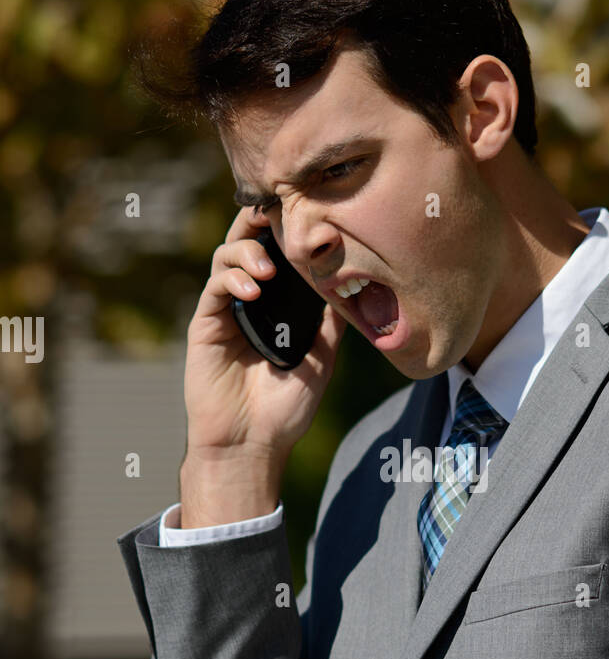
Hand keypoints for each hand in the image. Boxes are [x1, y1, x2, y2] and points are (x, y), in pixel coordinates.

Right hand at [182, 207, 346, 471]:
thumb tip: (352, 282)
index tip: (307, 214)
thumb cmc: (286, 408)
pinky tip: (253, 289)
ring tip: (268, 269)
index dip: (287, 230)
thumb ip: (331, 320)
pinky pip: (215, 287)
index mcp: (277, 305)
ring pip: (226, 257)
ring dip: (247, 252)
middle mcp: (250, 301)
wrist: (252, 444)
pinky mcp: (205, 324)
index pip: (279, 254)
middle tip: (278, 215)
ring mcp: (225, 310)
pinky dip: (233, 279)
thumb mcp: (323, 358)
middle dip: (260, 223)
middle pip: (248, 243)